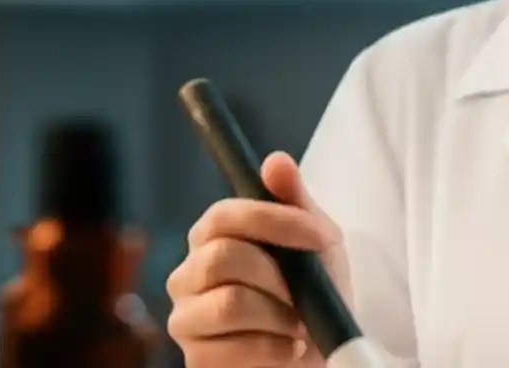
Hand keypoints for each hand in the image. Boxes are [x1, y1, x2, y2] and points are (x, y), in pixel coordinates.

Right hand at [167, 152, 352, 366]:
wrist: (321, 352)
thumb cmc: (314, 293)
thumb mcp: (317, 243)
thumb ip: (295, 201)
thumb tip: (276, 161)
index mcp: (213, 236)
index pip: (225, 215)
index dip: (276, 221)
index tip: (321, 237)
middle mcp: (189, 274)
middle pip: (223, 258)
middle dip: (279, 278)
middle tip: (304, 295)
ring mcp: (186, 318)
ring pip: (230, 305)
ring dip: (281, 317)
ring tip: (299, 326)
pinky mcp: (196, 359)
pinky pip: (234, 350)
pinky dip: (275, 350)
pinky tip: (288, 350)